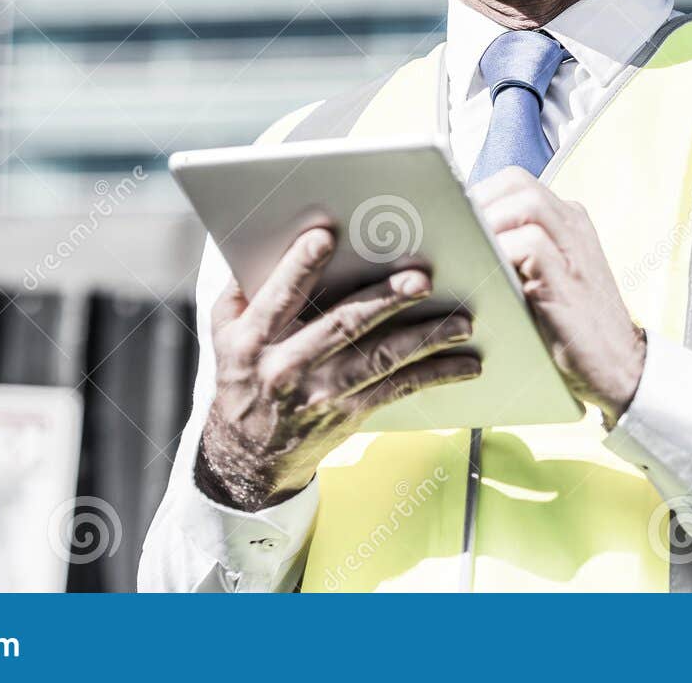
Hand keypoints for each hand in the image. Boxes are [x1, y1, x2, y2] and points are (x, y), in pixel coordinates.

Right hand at [197, 226, 481, 512]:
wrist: (248, 456)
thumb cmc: (242, 376)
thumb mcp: (225, 332)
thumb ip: (244, 290)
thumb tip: (266, 240)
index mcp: (253, 339)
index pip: (278, 297)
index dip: (299, 266)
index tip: (325, 235)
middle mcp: (288, 366)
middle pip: (341, 326)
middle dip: (383, 300)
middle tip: (420, 279)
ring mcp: (322, 393)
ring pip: (380, 359)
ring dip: (424, 339)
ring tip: (461, 322)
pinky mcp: (350, 412)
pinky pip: (398, 389)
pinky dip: (435, 375)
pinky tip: (467, 364)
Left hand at [471, 167, 646, 427]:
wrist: (617, 366)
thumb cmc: (567, 326)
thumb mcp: (539, 279)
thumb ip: (512, 253)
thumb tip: (453, 240)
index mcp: (565, 221)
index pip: (514, 183)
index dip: (479, 195)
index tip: (449, 219)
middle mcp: (573, 226)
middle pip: (517, 184)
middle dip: (478, 203)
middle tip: (450, 233)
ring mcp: (575, 248)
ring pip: (526, 204)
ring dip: (488, 223)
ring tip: (462, 249)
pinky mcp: (568, 277)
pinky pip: (532, 243)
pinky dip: (501, 251)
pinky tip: (482, 272)